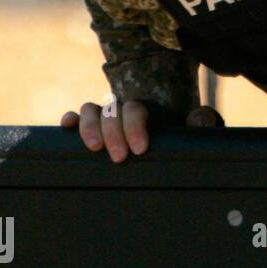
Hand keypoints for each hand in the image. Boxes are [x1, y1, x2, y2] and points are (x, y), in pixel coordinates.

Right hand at [59, 101, 223, 162]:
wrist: (164, 149)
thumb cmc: (175, 142)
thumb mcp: (190, 134)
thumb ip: (201, 123)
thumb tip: (199, 118)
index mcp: (146, 111)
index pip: (135, 110)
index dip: (135, 126)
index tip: (140, 149)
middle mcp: (122, 111)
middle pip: (111, 110)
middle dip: (113, 132)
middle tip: (119, 157)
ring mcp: (104, 119)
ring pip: (91, 110)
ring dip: (89, 126)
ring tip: (94, 148)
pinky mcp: (91, 129)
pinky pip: (76, 118)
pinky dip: (70, 120)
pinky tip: (66, 129)